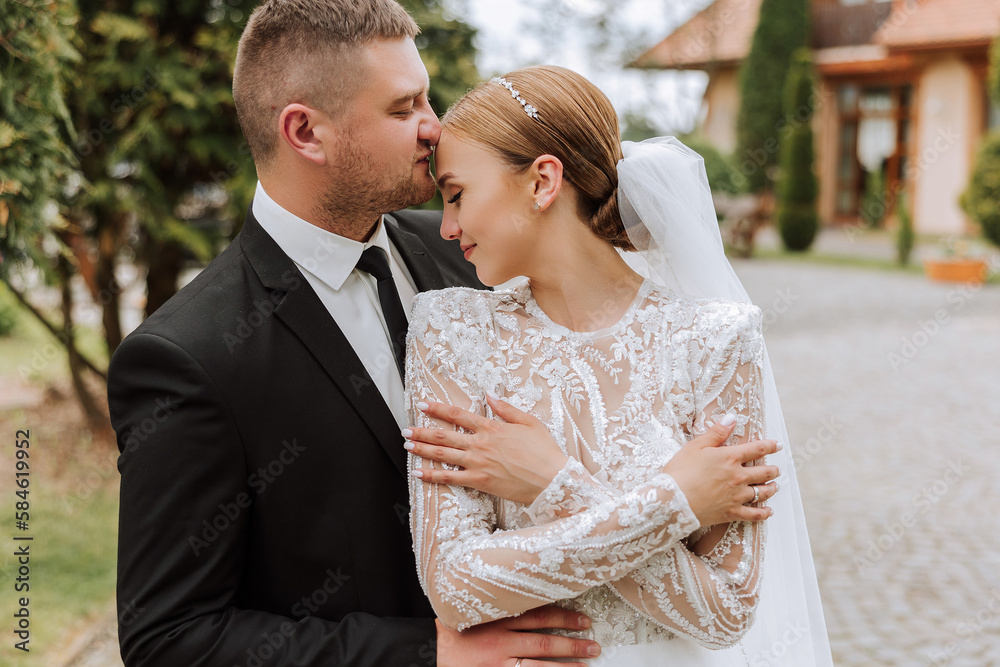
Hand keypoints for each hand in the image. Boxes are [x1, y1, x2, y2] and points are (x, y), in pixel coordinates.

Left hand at [405, 395, 568, 504]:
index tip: (423, 405)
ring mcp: (478, 462)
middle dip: (422, 430)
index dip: (438, 409)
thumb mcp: (529, 423)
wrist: (553, 479)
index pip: (458, 415)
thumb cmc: (545, 452)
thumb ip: (507, 409)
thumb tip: (490, 395)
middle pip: (444, 434)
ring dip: (422, 448)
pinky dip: (433, 475)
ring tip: (407, 445)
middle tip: (406, 429)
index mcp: (492, 427)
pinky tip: (419, 473)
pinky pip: (450, 478)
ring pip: (443, 453)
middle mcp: (481, 443)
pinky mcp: (480, 481)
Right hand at [436, 605, 599, 666]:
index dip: (564, 617)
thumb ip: (497, 600)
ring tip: (586, 666)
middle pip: (544, 641)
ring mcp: (498, 663)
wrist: (425, 651)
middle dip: (572, 644)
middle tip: (593, 645)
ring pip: (539, 666)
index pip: (538, 614)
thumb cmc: (450, 628)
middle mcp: (501, 640)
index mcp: (498, 616)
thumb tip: (524, 589)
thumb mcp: (473, 606)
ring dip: (565, 666)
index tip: (583, 620)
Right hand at [663, 417, 780, 526]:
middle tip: (776, 469)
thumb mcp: (696, 446)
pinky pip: (754, 514)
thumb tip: (731, 418)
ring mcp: (736, 496)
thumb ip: (716, 433)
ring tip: (775, 487)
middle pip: (764, 472)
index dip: (769, 446)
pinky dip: (763, 513)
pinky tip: (768, 511)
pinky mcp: (731, 512)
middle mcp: (738, 476)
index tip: (778, 445)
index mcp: (730, 457)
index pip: (756, 449)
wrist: (673, 500)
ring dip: (771, 489)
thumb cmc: (681, 471)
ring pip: (763, 492)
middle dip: (773, 470)